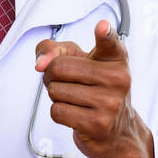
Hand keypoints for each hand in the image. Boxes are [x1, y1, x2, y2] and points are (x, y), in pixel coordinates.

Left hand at [34, 19, 148, 157]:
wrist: (116, 130)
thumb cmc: (94, 88)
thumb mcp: (78, 61)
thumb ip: (53, 50)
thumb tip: (40, 64)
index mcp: (116, 58)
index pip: (109, 41)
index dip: (104, 33)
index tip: (102, 27)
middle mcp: (117, 78)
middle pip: (58, 68)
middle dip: (52, 76)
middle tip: (69, 83)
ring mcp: (109, 102)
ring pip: (56, 91)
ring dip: (57, 96)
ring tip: (75, 99)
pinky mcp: (98, 124)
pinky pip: (57, 111)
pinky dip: (59, 112)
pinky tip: (76, 113)